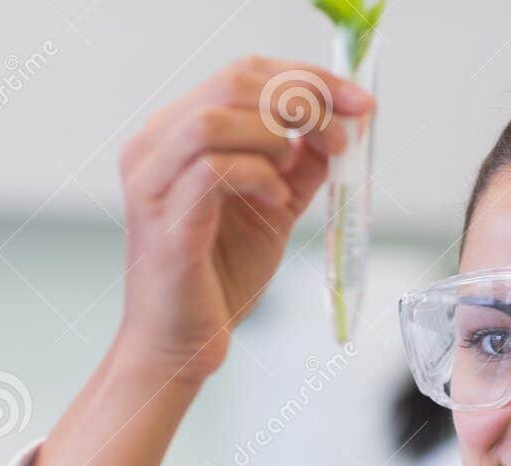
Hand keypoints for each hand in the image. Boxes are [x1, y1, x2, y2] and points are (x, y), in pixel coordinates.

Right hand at [114, 56, 371, 381]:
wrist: (181, 345)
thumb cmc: (216, 279)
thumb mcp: (274, 210)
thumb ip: (300, 168)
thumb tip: (340, 128)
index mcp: (175, 134)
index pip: (242, 75)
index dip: (307, 78)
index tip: (358, 101)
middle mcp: (154, 146)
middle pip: (232, 82)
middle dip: (303, 99)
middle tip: (343, 135)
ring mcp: (152, 181)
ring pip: (217, 116)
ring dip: (278, 135)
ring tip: (301, 169)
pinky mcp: (165, 220)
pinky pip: (215, 170)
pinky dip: (260, 176)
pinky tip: (278, 200)